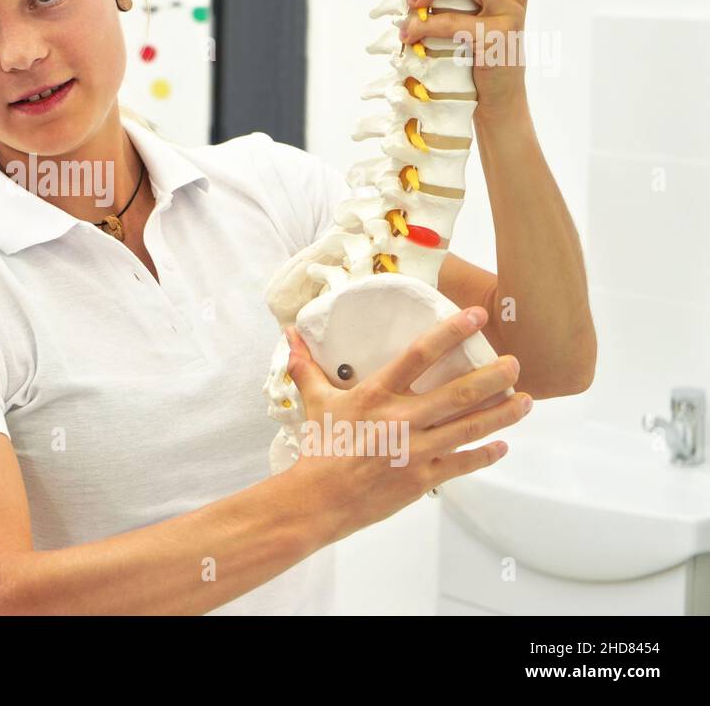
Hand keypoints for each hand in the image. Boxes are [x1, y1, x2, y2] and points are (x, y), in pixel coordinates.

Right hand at [283, 305, 530, 540]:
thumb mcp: (314, 401)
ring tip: (526, 401)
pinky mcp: (423, 478)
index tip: (477, 316)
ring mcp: (416, 450)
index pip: (419, 355)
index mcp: (376, 394)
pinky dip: (486, 454)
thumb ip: (306, 366)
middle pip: (458, 392)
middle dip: (493, 377)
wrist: (320, 499)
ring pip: (469, 427)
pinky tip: (503, 445)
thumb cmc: (319, 447)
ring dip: (502, 414)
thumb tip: (289, 334)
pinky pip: (463, 463)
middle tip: (515, 363)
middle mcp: (402, 418)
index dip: (450, 332)